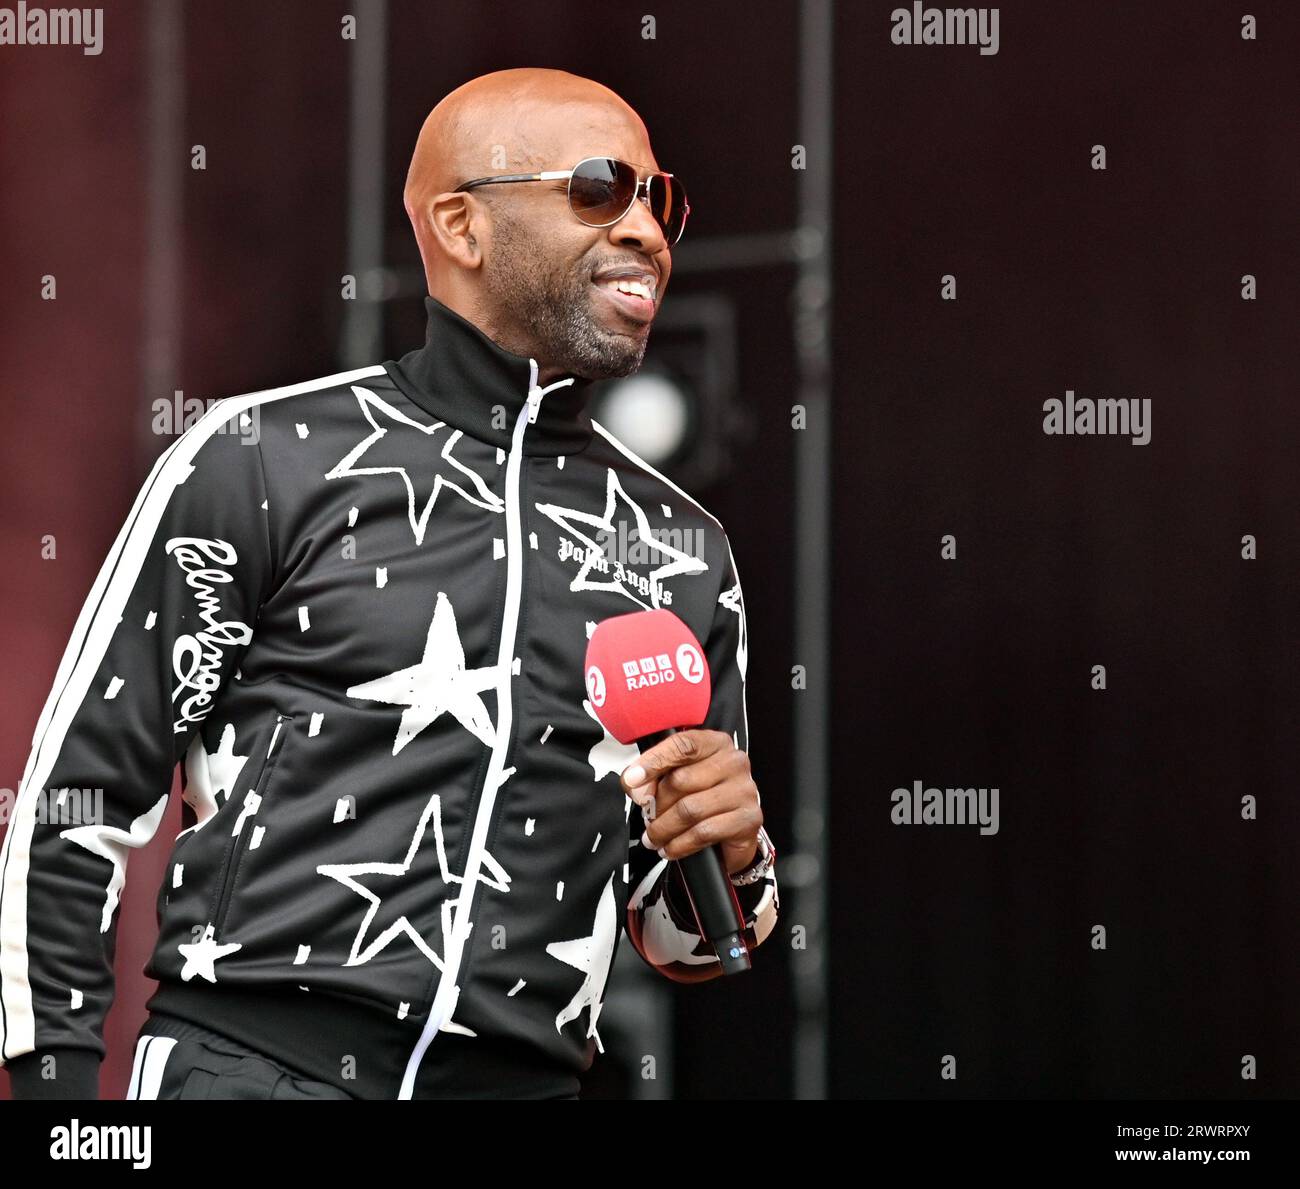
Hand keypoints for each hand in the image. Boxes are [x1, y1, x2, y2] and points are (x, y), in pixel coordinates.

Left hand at [619, 729, 761, 875]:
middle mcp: (733, 762)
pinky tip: (671, 847)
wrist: (732, 831)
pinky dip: (680, 844)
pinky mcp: (748, 819)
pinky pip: (704, 832)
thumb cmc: (702, 797)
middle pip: (681, 780)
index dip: (654, 761)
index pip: (683, 745)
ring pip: (690, 809)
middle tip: (647, 819)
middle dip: (656, 805)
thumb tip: (636, 785)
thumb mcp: (674, 779)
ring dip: (664, 828)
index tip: (632, 779)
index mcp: (714, 743)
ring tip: (654, 837)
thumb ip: (650, 777)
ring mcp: (744, 790)